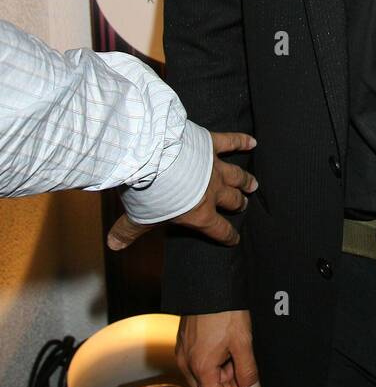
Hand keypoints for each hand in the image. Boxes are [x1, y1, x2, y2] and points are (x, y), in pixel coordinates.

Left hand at [106, 131, 257, 249]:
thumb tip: (112, 246)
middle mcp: (213, 191)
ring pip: (237, 175)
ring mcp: (214, 166)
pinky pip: (231, 142)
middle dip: (238, 203)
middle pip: (232, 200)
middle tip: (243, 204)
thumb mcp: (138, 217)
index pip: (219, 229)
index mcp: (200, 213)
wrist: (155, 159)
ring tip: (253, 184)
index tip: (234, 239)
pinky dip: (242, 141)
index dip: (228, 236)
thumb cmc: (150, 193)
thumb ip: (128, 232)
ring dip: (245, 180)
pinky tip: (253, 142)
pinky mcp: (210, 144)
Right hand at [175, 309, 260, 386]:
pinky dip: (214, 367)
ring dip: (222, 379)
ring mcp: (183, 353)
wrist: (209, 284)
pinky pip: (198, 365)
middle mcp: (186, 364)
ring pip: (202, 379)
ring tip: (241, 361)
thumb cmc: (225, 311)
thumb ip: (247, 371)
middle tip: (249, 383)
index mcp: (200, 367)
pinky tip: (229, 353)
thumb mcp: (243, 342)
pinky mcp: (184, 344)